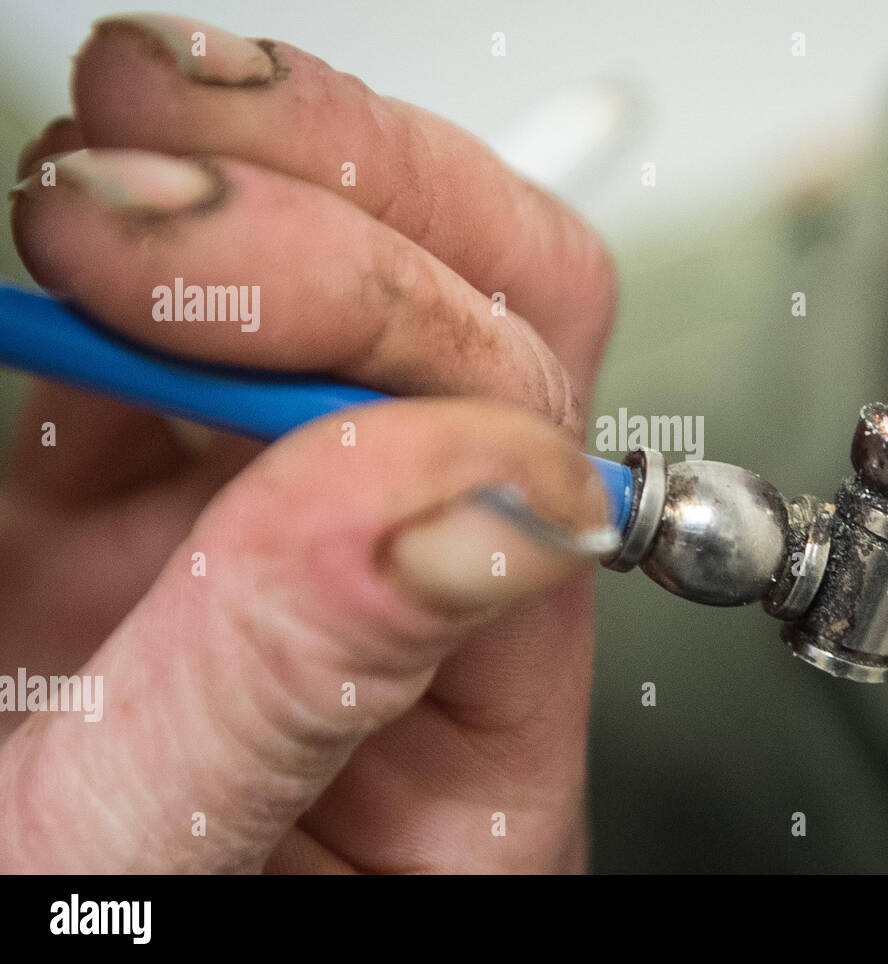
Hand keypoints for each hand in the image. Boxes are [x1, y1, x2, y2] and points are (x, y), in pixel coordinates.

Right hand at [1, 13, 616, 872]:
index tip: (223, 290)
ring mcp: (283, 544)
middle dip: (348, 209)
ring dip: (256, 187)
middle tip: (166, 185)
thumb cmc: (105, 943)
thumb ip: (302, 683)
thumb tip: (475, 493)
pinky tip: (82, 232)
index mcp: (476, 738)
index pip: (534, 469)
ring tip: (109, 170)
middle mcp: (409, 616)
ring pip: (357, 303)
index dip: (405, 344)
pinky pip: (180, 344)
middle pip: (491, 334)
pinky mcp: (152, 508)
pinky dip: (135, 267)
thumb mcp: (157, 873)